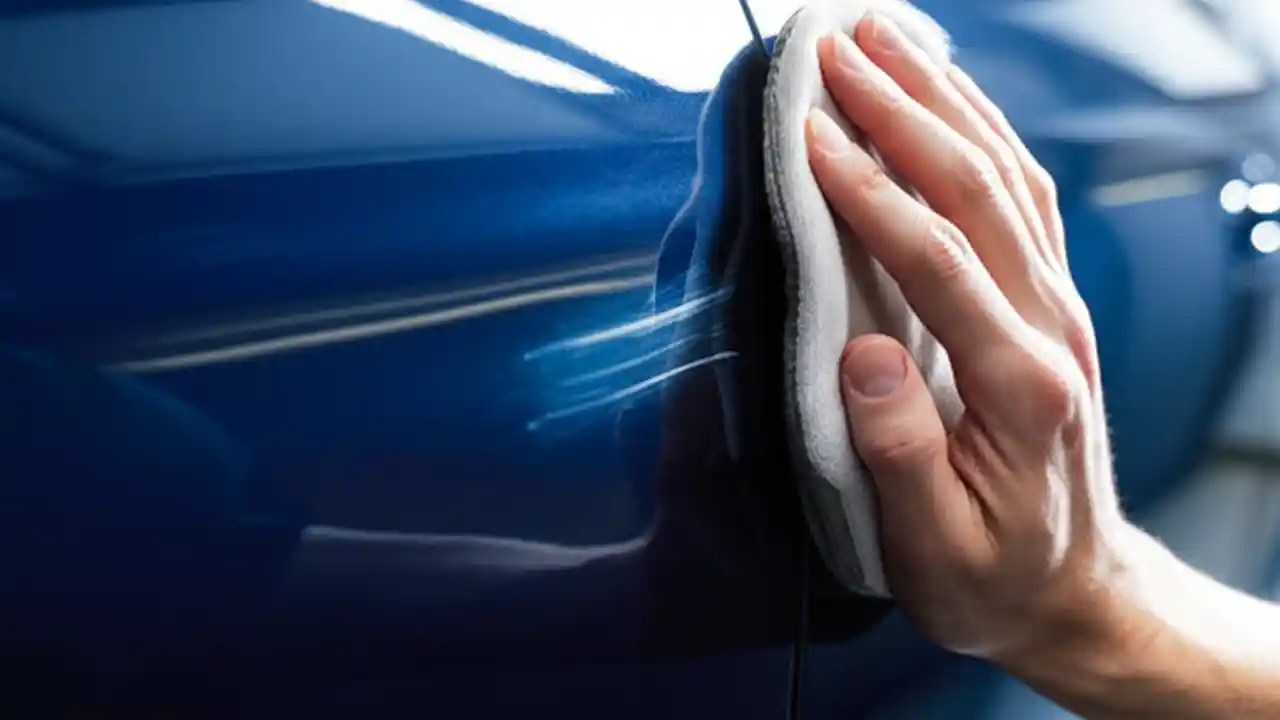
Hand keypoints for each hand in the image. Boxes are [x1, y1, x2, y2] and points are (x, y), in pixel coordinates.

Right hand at [805, 13, 1132, 662]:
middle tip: (836, 48)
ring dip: (943, 99)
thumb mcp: (935, 547)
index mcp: (1021, 389)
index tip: (811, 136)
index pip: (939, 262)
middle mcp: (1051, 331)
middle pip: (979, 190)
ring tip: (882, 39)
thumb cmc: (993, 576)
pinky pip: (1020, 195)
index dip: (870, 193)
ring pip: (1006, 176)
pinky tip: (942, 93)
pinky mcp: (1049, 303)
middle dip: (903, 108)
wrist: (1075, 590)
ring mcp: (1058, 309)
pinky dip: (979, 129)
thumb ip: (900, 449)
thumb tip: (862, 354)